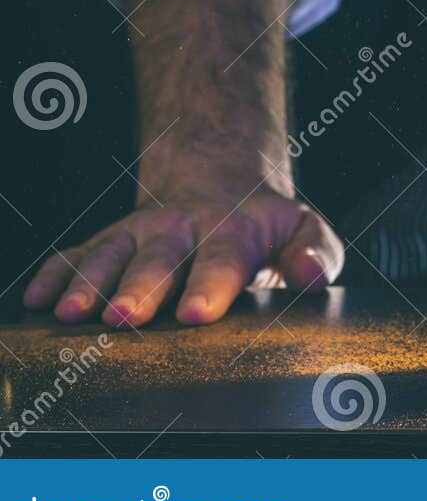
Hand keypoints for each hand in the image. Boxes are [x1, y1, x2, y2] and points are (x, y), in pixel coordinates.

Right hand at [22, 191, 341, 327]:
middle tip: (124, 318)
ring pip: (109, 255)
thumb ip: (315, 252)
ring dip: (88, 283)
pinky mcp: (106, 241)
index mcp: (232, 230)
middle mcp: (180, 229)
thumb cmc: (264, 226)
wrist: (220, 183)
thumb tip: (312, 278)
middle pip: (158, 260)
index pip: (222, 259)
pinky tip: (37, 300)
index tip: (199, 313)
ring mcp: (138, 233)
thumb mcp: (303, 229)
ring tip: (72, 313)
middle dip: (140, 289)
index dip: (210, 285)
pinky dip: (53, 274)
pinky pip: (73, 254)